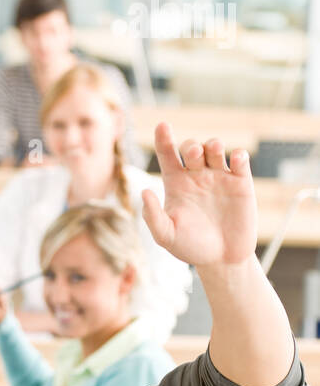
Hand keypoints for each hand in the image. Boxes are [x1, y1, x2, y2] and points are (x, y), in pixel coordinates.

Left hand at [141, 123, 256, 268]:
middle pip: (193, 147)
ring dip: (214, 144)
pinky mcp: (240, 183)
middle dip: (192, 145)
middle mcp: (197, 176)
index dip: (164, 139)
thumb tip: (145, 192)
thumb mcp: (166, 236)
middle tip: (194, 154)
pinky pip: (240, 160)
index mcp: (176, 184)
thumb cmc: (190, 248)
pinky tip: (235, 159)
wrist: (221, 260)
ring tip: (213, 151)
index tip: (162, 126)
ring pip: (215, 148)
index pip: (168, 155)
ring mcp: (219, 177)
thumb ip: (153, 216)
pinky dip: (238, 155)